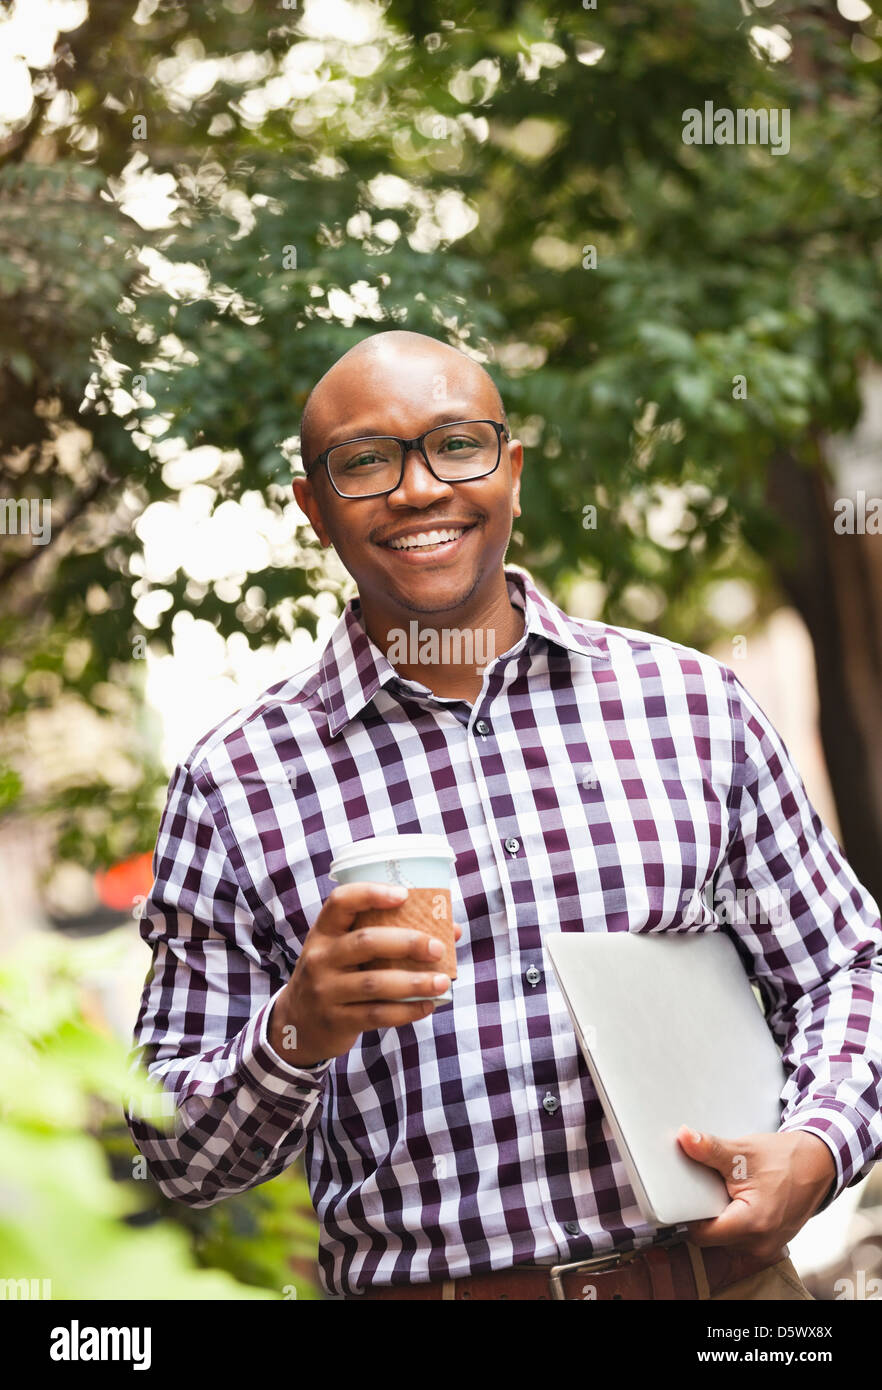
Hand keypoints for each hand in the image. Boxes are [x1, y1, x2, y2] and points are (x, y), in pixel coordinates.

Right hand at [269, 883, 463, 1064]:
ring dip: (414, 982)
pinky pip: (377, 1014)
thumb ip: (386, 937)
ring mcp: (326, 991)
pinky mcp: (336, 1020)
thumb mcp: (342, 952)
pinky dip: (406, 1011)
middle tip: (437, 948)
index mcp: (324, 932)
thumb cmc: (334, 976)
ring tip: (442, 982)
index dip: (372, 893)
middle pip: (366, 942)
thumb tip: (451, 931)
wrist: (297, 1024)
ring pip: (376, 983)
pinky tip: (427, 1006)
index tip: (405, 895)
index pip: (341, 901)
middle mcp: (320, 958)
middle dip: (408, 942)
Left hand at [676, 1126, 835, 1261]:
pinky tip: (737, 1200)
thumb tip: (685, 1138)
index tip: (681, 1197)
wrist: (818, 1164)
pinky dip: (735, 1221)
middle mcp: (760, 1244)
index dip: (688, 1215)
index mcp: (752, 1224)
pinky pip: (741, 1239)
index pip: (703, 1234)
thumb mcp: (743, 1151)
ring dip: (721, 1218)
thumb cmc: (785, 1159)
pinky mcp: (770, 1243)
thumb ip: (710, 1149)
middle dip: (705, 1215)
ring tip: (725, 1192)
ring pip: (726, 1240)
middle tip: (705, 1189)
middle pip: (713, 1238)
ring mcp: (767, 1247)